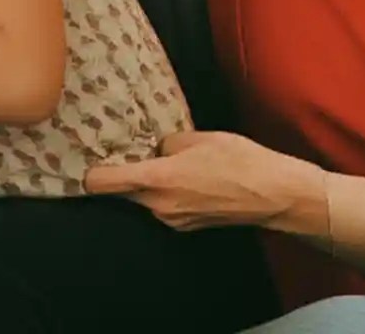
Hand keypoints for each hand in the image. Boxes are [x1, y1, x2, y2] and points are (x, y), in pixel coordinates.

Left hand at [84, 131, 322, 231]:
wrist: (274, 195)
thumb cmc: (239, 160)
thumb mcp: (198, 137)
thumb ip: (166, 143)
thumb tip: (155, 150)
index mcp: (157, 180)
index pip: (103, 183)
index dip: (91, 171)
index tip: (89, 158)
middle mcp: (158, 206)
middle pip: (122, 191)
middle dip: (124, 173)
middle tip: (133, 151)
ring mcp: (172, 220)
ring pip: (144, 199)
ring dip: (149, 183)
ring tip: (171, 163)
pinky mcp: (186, 226)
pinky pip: (163, 207)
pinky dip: (167, 194)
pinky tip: (189, 179)